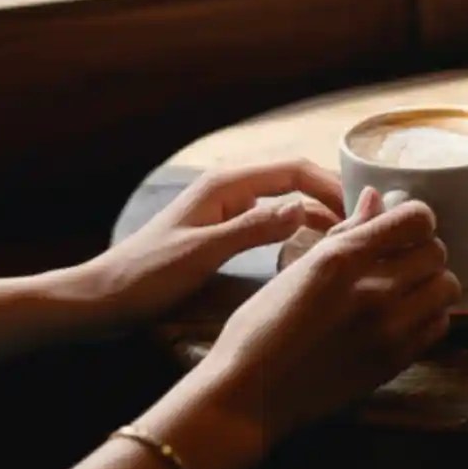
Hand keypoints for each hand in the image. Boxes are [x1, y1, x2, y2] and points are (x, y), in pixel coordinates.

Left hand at [75, 159, 345, 328]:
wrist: (102, 299)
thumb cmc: (146, 276)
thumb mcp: (202, 253)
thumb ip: (253, 229)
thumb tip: (305, 209)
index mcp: (225, 185)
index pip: (294, 170)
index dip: (331, 186)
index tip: (359, 213)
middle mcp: (229, 190)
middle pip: (295, 181)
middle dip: (331, 198)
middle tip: (365, 226)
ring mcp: (227, 209)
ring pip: (286, 201)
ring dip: (317, 214)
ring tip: (348, 238)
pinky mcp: (225, 230)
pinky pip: (273, 220)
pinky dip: (299, 229)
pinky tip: (313, 250)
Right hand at [190, 188, 460, 448]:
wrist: (250, 395)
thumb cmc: (260, 328)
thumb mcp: (296, 268)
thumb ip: (346, 232)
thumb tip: (375, 198)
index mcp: (343, 260)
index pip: (417, 220)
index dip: (414, 217)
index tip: (400, 226)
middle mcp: (374, 291)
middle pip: (436, 251)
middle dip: (421, 249)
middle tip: (400, 259)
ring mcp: (390, 329)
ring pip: (448, 287)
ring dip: (431, 282)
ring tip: (407, 287)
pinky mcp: (396, 361)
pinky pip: (439, 324)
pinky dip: (430, 315)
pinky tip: (405, 316)